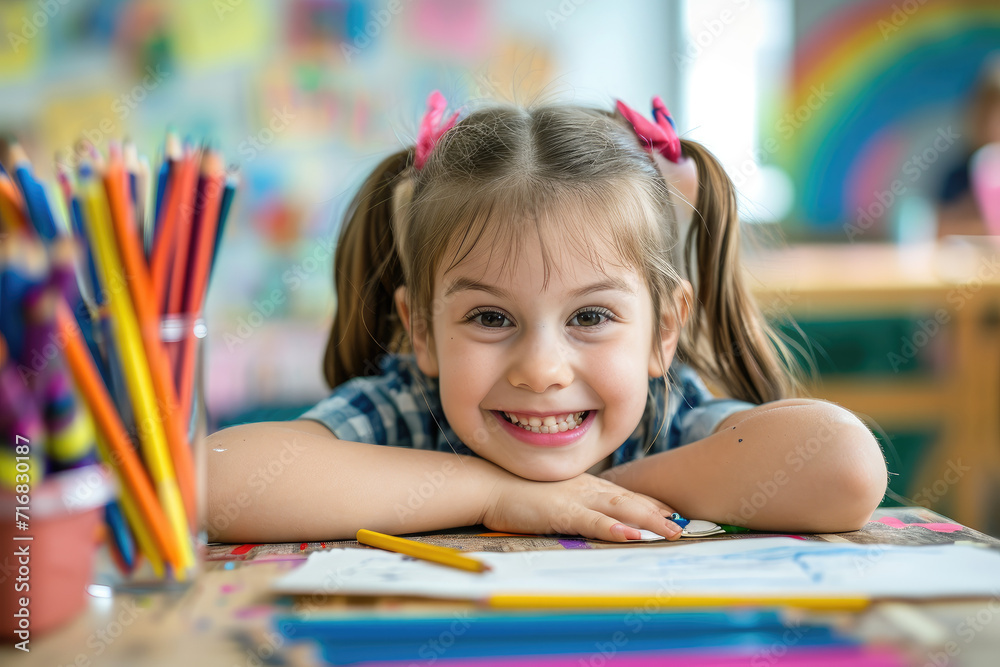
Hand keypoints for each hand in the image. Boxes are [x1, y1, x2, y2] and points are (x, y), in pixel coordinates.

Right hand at [481, 473, 682, 541]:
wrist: (487, 484)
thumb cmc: (513, 492)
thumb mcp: (549, 496)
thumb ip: (570, 503)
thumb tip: (581, 515)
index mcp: (583, 484)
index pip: (624, 494)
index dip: (649, 503)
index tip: (672, 512)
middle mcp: (586, 487)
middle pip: (630, 499)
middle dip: (659, 513)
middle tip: (684, 526)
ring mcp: (575, 498)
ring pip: (620, 508)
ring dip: (648, 520)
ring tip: (672, 531)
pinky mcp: (561, 511)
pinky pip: (593, 520)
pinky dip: (614, 527)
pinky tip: (632, 534)